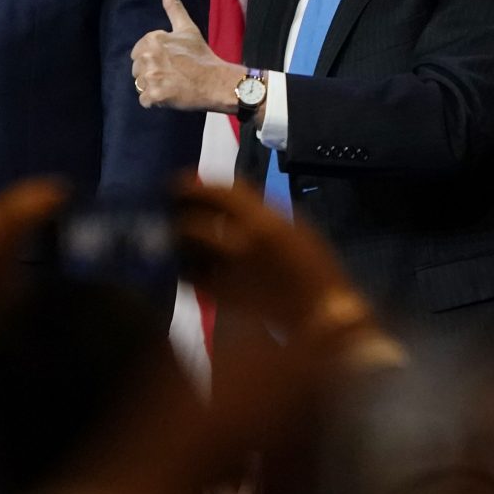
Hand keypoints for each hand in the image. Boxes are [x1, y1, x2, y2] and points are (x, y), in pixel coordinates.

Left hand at [129, 0, 238, 112]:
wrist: (216, 81)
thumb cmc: (202, 55)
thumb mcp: (187, 28)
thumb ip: (173, 6)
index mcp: (152, 39)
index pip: (137, 53)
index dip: (154, 59)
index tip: (172, 62)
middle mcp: (148, 55)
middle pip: (136, 70)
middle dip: (151, 74)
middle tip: (173, 75)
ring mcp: (151, 76)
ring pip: (139, 85)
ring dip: (153, 88)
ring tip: (172, 85)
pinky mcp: (155, 95)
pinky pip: (145, 101)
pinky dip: (155, 102)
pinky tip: (170, 96)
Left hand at [171, 181, 370, 340]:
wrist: (321, 311)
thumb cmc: (315, 264)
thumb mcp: (294, 225)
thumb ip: (259, 210)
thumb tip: (226, 199)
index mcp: (265, 222)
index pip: (218, 195)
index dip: (193, 186)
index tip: (180, 182)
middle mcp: (242, 245)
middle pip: (193, 223)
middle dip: (178, 213)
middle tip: (173, 208)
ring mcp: (230, 273)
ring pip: (188, 251)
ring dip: (179, 240)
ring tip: (179, 234)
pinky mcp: (224, 298)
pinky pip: (192, 279)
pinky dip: (186, 268)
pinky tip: (190, 264)